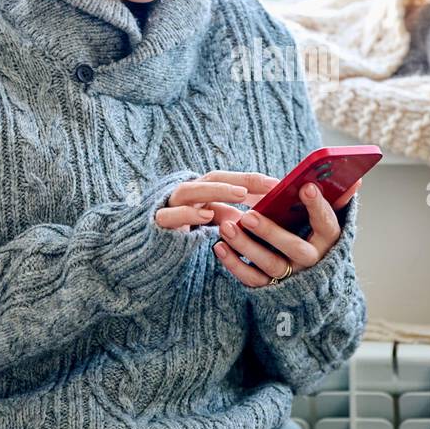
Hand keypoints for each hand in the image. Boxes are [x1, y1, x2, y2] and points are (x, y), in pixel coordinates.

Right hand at [154, 171, 279, 231]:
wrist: (153, 249)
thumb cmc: (189, 230)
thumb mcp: (216, 221)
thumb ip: (235, 216)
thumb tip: (265, 216)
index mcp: (201, 190)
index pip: (227, 178)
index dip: (251, 179)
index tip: (277, 183)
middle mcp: (186, 193)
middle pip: (209, 179)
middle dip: (236, 180)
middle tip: (262, 185)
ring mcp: (170, 205)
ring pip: (188, 191)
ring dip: (215, 191)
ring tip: (240, 194)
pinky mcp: (160, 223)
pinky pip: (171, 215)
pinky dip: (189, 213)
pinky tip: (206, 215)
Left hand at [211, 178, 361, 287]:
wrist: (312, 283)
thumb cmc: (314, 237)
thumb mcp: (327, 221)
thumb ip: (337, 200)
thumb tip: (356, 181)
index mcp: (328, 240)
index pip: (327, 223)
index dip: (318, 207)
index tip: (305, 187)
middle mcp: (312, 261)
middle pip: (294, 249)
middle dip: (271, 232)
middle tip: (249, 215)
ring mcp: (291, 277)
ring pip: (270, 265)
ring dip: (246, 246)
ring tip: (227, 226)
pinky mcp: (271, 289)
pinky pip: (251, 280)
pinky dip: (234, 264)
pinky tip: (219, 246)